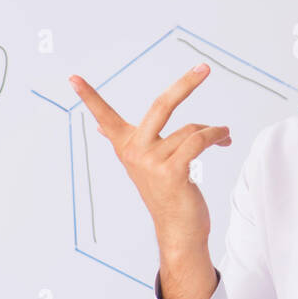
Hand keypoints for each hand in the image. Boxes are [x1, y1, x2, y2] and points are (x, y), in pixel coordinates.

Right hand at [67, 64, 230, 248]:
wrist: (178, 230)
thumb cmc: (165, 195)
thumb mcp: (143, 166)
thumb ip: (123, 142)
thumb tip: (100, 127)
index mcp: (125, 147)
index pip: (104, 117)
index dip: (89, 97)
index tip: (73, 78)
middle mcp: (135, 152)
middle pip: (160, 105)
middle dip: (185, 84)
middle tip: (204, 68)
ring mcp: (152, 162)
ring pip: (191, 129)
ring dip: (212, 131)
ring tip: (222, 136)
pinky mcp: (172, 171)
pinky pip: (199, 141)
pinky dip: (216, 136)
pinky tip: (224, 139)